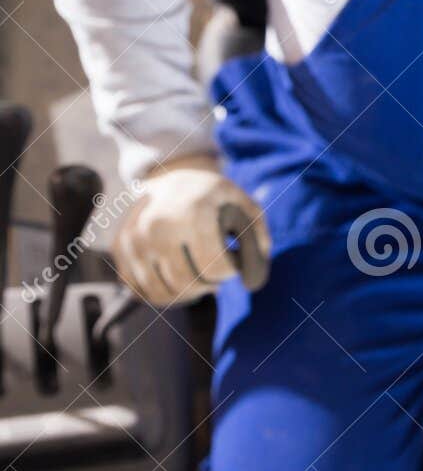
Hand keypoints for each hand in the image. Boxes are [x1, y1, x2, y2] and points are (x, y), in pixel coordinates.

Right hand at [113, 154, 269, 304]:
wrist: (165, 177)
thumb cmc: (207, 194)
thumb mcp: (238, 200)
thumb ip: (256, 230)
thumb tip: (257, 264)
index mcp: (191, 213)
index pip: (213, 266)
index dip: (228, 272)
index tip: (231, 264)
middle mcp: (157, 226)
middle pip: (187, 282)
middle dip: (207, 284)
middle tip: (213, 275)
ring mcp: (133, 239)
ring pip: (162, 292)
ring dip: (184, 293)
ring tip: (196, 277)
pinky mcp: (118, 250)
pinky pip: (140, 290)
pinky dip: (159, 293)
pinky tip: (174, 280)